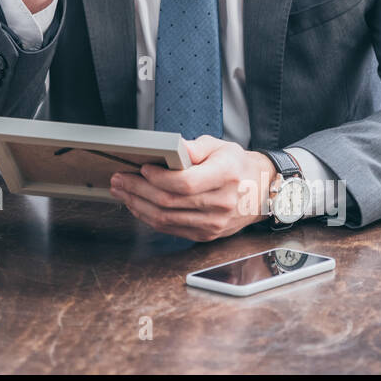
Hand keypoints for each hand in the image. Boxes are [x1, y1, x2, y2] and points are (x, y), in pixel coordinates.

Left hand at [109, 136, 275, 241]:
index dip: (159, 178)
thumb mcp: (221, 146)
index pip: (186, 183)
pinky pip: (171, 228)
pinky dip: (149, 217)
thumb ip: (194, 147)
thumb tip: (172, 149)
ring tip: (121, 191)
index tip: (142, 168)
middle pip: (170, 202)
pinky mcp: (206, 235)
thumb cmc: (238, 166)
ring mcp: (214, 223)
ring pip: (166, 218)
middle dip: (138, 190)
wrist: (260, 192)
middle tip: (119, 179)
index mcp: (226, 176)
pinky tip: (137, 205)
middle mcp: (221, 204)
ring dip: (138, 205)